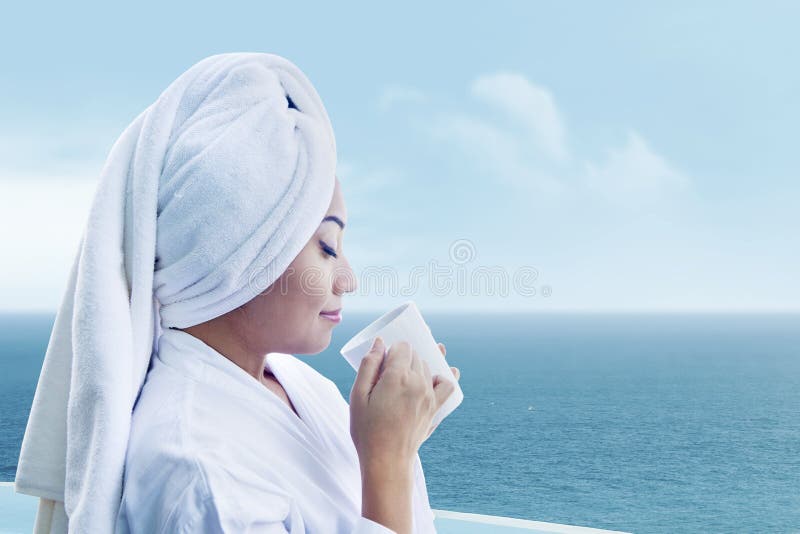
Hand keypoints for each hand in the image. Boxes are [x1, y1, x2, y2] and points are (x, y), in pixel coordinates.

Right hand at [350, 337, 455, 467]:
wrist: (386, 461)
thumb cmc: (367, 430)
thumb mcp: (357, 395)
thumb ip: (369, 365)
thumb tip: (380, 342)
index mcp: (397, 377)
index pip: (402, 346)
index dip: (391, 351)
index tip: (382, 364)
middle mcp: (418, 382)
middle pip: (415, 355)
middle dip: (402, 359)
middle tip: (387, 375)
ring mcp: (430, 395)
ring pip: (427, 366)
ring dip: (416, 367)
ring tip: (401, 380)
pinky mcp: (436, 408)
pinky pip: (448, 384)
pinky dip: (443, 377)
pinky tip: (433, 378)